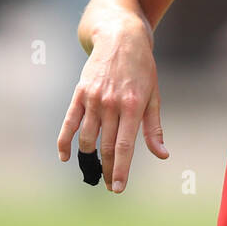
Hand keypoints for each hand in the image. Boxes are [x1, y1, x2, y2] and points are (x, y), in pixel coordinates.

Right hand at [56, 19, 167, 192]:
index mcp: (133, 106)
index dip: (120, 170)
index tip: (117, 188)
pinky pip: (69, 123)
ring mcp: (93, 99)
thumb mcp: (154, 96)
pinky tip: (65, 157)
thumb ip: (154, 128)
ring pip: (87, 138)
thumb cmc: (142, 69)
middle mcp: (112, 104)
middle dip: (106, 169)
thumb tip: (162, 155)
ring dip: (88, 159)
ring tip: (93, 172)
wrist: (121, 37)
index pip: (124, 147)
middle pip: (106, 147)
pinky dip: (64, 141)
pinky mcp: (79, 94)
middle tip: (108, 185)